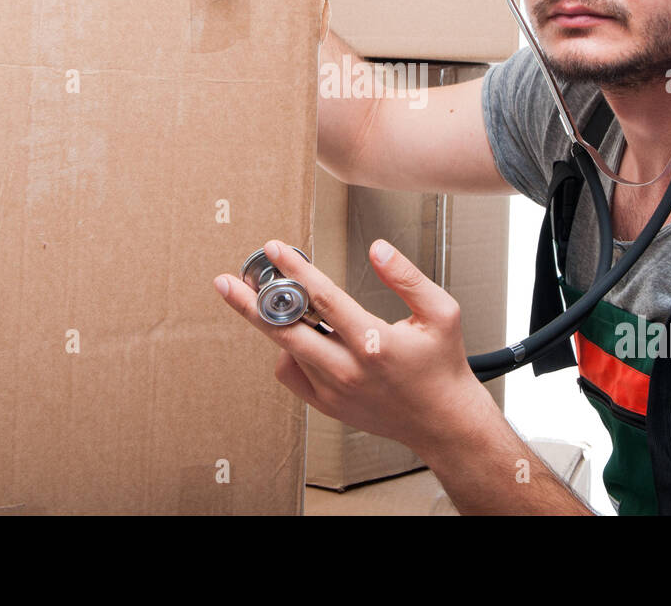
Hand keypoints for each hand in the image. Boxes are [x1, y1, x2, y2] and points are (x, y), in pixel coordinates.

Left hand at [214, 238, 492, 453]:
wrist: (443, 421)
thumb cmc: (442, 367)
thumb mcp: (441, 313)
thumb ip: (407, 277)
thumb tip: (377, 248)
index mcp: (374, 343)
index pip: (323, 298)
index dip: (294, 270)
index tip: (274, 249)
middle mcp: (348, 369)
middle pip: (286, 330)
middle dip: (251, 302)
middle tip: (227, 281)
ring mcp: (334, 390)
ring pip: (286, 351)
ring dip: (271, 323)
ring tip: (258, 297)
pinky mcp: (327, 405)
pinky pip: (291, 375)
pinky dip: (287, 353)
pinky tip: (298, 337)